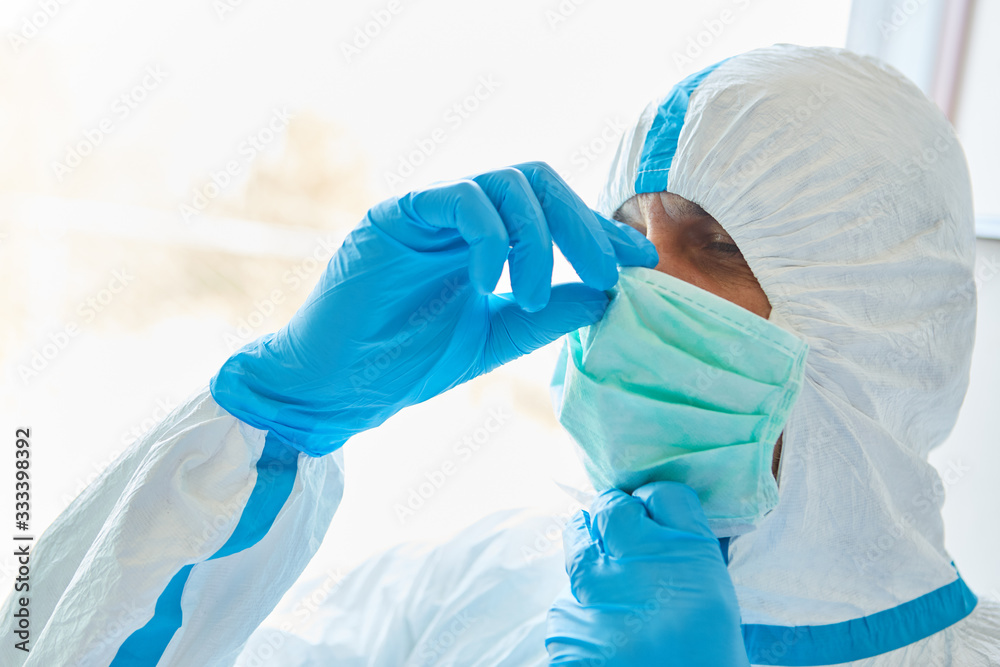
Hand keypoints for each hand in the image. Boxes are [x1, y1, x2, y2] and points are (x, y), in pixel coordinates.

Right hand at [209, 162, 657, 454]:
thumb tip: (609, 292)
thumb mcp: (495, 337)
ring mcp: (427, 213)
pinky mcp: (395, 217)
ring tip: (538, 292)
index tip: (642, 261)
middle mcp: (458, 219)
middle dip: (582, 225)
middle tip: (607, 273)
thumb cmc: (405, 362)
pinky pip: (459, 200)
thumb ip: (547, 312)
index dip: (599, 230)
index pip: (552, 211)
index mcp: (483, 241)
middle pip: (537, 182)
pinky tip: (494, 283)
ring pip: (505, 183)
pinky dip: (492, 237)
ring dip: (540, 235)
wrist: (336, 388)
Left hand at [546, 482, 749, 665]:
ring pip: (578, 548)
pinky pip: (567, 603)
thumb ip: (684, 554)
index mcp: (689, 554)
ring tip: (609, 591)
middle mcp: (639, 562)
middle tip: (617, 537)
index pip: (661, 494)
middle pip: (610, 508)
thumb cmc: (705, 658)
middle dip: (610, 517)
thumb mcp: (713, 599)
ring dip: (589, 559)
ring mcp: (596, 594)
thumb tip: (653, 519)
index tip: (650, 514)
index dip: (652, 502)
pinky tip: (603, 636)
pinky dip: (581, 614)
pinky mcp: (567, 627)